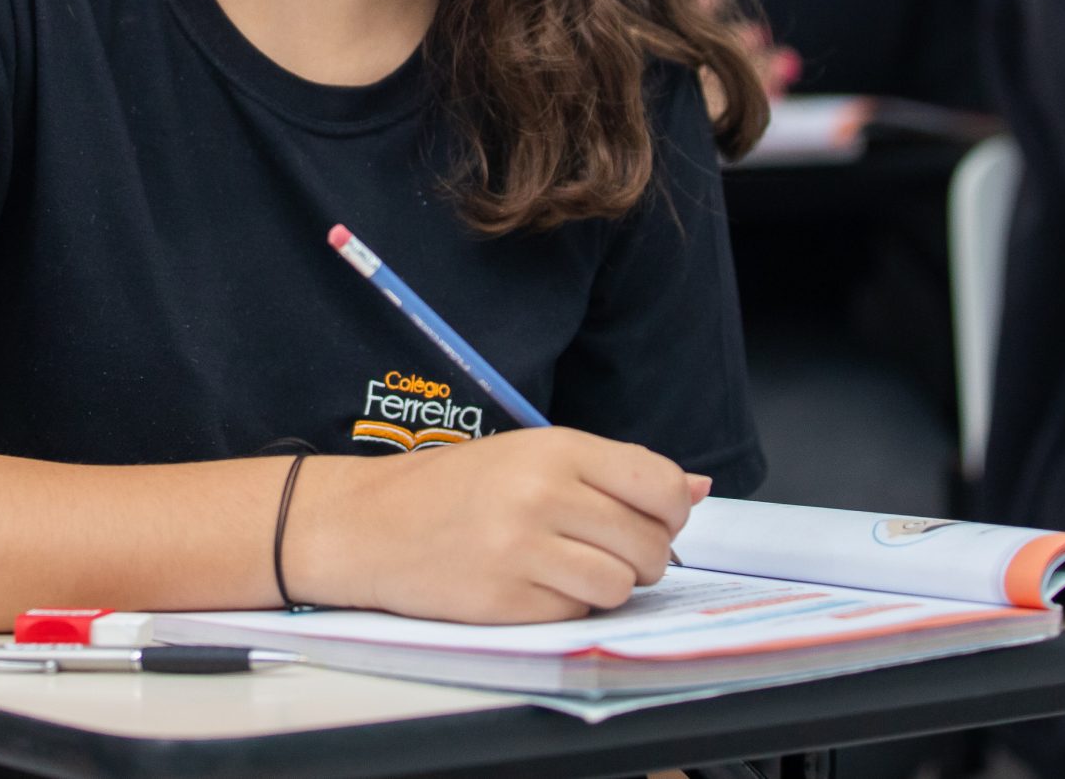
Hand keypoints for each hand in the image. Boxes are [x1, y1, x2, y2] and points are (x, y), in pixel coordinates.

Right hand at [283, 429, 709, 623]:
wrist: (368, 523)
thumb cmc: (451, 488)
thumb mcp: (530, 456)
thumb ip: (613, 472)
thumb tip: (696, 488)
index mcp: (555, 449)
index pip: (658, 485)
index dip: (669, 513)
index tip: (651, 520)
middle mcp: (543, 494)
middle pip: (648, 545)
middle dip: (640, 557)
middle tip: (603, 549)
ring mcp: (523, 550)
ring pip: (619, 586)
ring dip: (606, 587)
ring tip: (568, 570)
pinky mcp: (506, 601)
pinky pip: (575, 616)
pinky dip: (565, 608)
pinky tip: (532, 586)